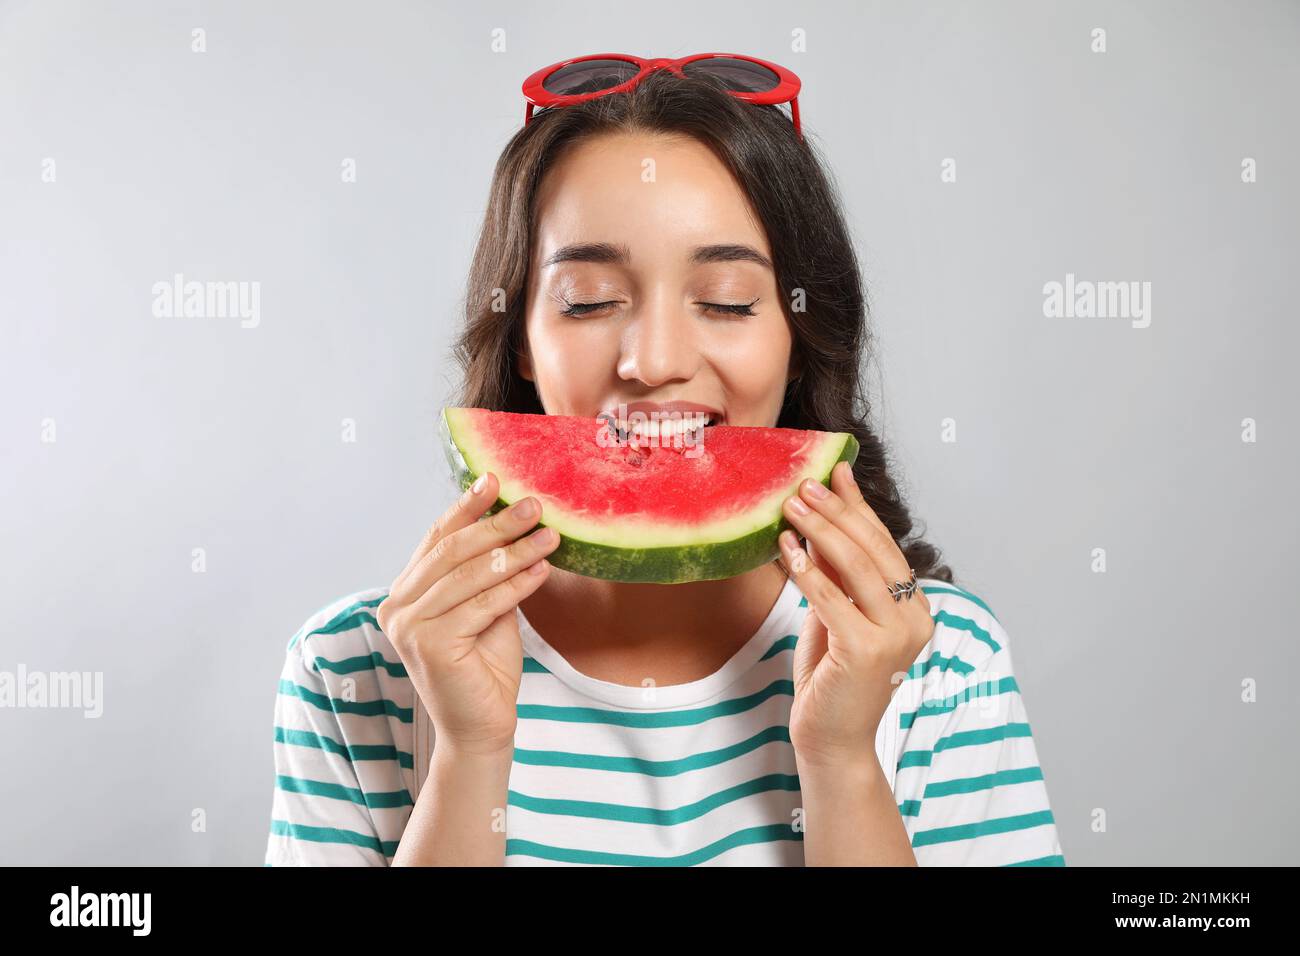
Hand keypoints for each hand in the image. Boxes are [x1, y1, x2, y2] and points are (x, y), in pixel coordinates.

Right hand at [376, 472, 559, 756]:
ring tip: (549, 535)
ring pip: (470, 576)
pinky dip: (516, 585)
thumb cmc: (484, 668)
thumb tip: (513, 519)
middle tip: (534, 505)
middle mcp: (396, 607)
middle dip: (497, 524)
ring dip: (514, 552)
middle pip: (452, 552)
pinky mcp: (430, 645)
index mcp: (404, 594)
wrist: (481, 727)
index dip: (467, 507)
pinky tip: (542, 570)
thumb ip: (487, 572)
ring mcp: (408, 627)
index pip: (437, 540)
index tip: (495, 479)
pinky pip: (482, 604)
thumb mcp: (486, 608)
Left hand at [778, 460, 935, 768]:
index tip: (835, 471)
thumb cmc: (832, 678)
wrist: (831, 739)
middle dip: (836, 511)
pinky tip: (784, 546)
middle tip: (804, 482)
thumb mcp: (836, 615)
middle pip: (873, 549)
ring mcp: (896, 637)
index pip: (885, 545)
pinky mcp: (866, 651)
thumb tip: (816, 519)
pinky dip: (805, 568)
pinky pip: (830, 597)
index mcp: (916, 609)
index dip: (858, 506)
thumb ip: (835, 574)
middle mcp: (916, 620)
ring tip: (791, 503)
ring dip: (819, 529)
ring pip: (855, 566)